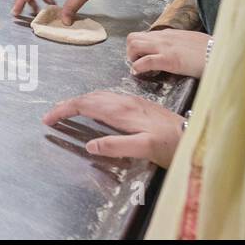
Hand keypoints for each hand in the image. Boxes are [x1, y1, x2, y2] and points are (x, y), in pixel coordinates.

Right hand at [43, 91, 184, 166]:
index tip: (47, 119)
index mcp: (121, 111)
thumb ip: (116, 146)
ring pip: (97, 96)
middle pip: (88, 97)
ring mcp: (132, 101)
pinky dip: (92, 101)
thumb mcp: (144, 149)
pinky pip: (107, 98)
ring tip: (67, 111)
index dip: (64, 110)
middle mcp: (124, 101)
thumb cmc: (172, 145)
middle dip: (66, 105)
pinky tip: (94, 108)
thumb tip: (89, 145)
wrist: (196, 136)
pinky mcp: (138, 104)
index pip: (84, 105)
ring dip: (79, 101)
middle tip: (51, 116)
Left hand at [127, 29, 209, 78]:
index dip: (139, 46)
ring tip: (138, 67)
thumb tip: (175, 51)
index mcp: (170, 34)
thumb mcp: (192, 42)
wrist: (222, 54)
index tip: (141, 57)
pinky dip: (138, 68)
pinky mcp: (169, 60)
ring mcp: (165, 48)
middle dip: (130, 51)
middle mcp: (164, 38)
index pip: (144, 35)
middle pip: (133, 38)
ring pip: (134, 45)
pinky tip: (139, 73)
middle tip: (136, 62)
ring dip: (131, 57)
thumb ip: (180, 44)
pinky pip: (145, 61)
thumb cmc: (211, 50)